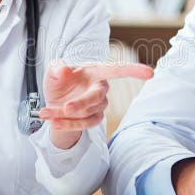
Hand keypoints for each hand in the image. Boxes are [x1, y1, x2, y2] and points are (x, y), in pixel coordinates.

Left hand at [38, 60, 153, 148]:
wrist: (55, 99)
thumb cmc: (59, 80)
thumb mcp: (53, 71)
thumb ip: (56, 69)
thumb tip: (63, 69)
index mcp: (95, 71)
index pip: (117, 70)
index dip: (134, 70)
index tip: (150, 73)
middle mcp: (101, 88)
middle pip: (98, 98)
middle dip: (82, 104)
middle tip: (66, 107)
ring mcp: (99, 105)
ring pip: (87, 113)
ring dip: (65, 114)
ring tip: (44, 112)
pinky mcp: (94, 118)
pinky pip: (84, 125)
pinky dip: (67, 124)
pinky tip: (52, 120)